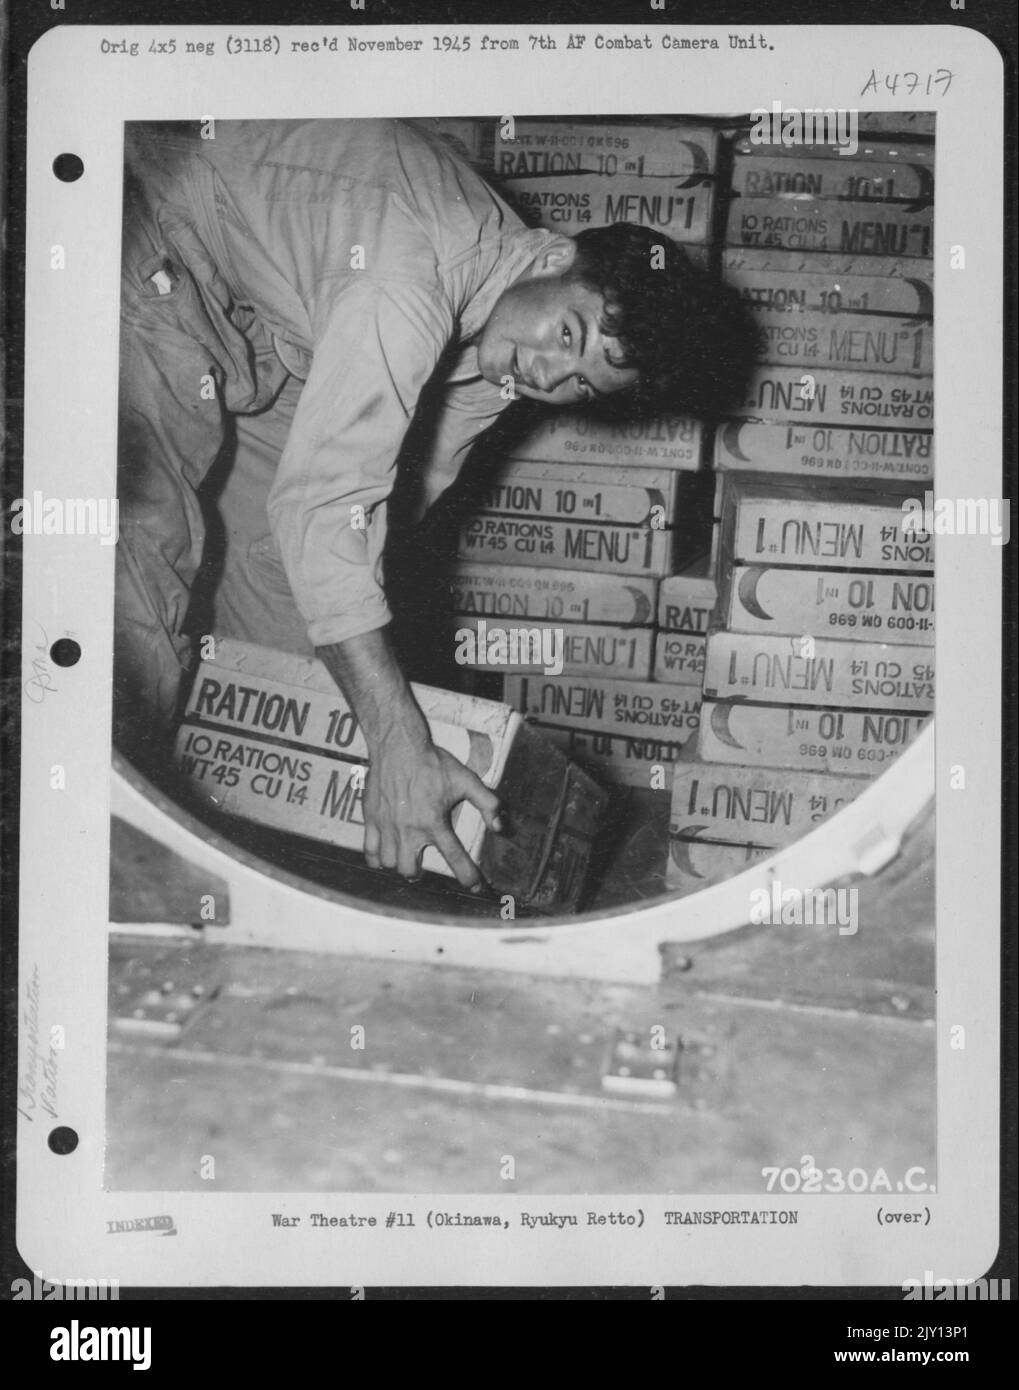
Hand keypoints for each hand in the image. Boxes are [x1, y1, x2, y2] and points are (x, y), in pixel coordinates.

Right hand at [362, 736, 501, 888]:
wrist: (398, 746)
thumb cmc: (433, 763)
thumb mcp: (466, 780)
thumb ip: (488, 804)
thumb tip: (500, 827)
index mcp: (434, 822)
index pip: (454, 857)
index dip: (468, 876)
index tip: (475, 887)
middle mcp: (409, 829)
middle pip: (411, 870)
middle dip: (421, 874)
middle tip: (425, 866)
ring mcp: (387, 826)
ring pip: (390, 863)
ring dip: (399, 865)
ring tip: (406, 857)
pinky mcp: (371, 819)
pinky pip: (369, 852)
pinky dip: (376, 858)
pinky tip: (384, 854)